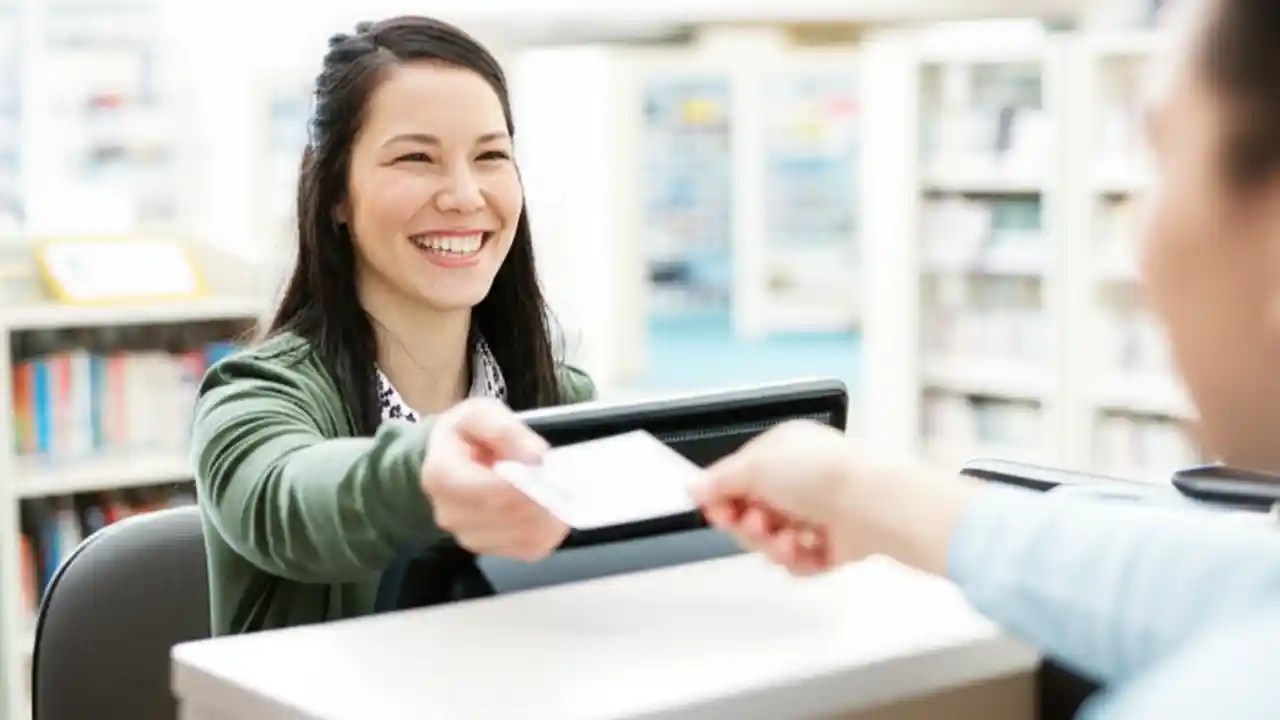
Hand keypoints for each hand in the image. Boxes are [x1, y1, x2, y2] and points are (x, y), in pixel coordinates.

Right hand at [421, 398, 567, 561]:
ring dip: (550, 514)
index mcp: (441, 477)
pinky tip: (551, 509)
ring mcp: (470, 538)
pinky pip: (531, 548)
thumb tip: (535, 456)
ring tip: (556, 490)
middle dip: (542, 496)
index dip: (525, 484)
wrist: (452, 459)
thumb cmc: (467, 435)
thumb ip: (504, 429)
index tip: (547, 468)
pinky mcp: (493, 551)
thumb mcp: (479, 414)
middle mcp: (451, 515)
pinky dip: (549, 530)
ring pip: (526, 536)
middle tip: (559, 477)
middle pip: (511, 516)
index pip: (490, 491)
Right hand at [691, 421, 975, 577]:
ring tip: (786, 541)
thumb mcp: (756, 465)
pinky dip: (799, 561)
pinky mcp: (833, 545)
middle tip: (758, 523)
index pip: (737, 479)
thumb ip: (719, 479)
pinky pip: (799, 562)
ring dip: (774, 546)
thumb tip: (694, 487)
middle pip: (751, 515)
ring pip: (773, 542)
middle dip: (749, 526)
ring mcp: (817, 513)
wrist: (876, 504)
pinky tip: (806, 550)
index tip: (717, 512)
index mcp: (782, 451)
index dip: (723, 500)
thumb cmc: (827, 472)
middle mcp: (800, 481)